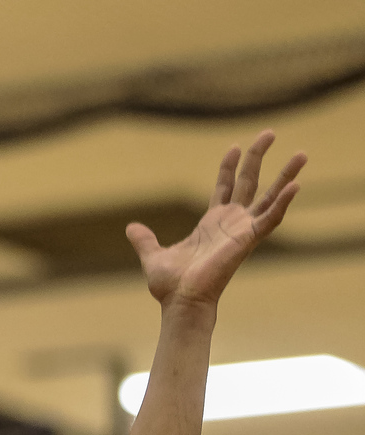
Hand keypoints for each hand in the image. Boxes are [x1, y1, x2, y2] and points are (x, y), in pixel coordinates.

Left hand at [127, 131, 305, 309]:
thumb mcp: (153, 256)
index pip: (224, 187)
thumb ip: (145, 240)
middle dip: (258, 157)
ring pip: (269, 197)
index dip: (229, 167)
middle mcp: (230, 223)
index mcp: (211, 223)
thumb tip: (131, 228)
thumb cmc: (170, 286)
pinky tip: (296, 185)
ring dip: (286, 176)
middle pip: (249, 182)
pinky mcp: (247, 240)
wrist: (180, 302)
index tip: (234, 147)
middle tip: (269, 132)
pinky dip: (283, 203)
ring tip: (303, 153)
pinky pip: (270, 219)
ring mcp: (241, 230)